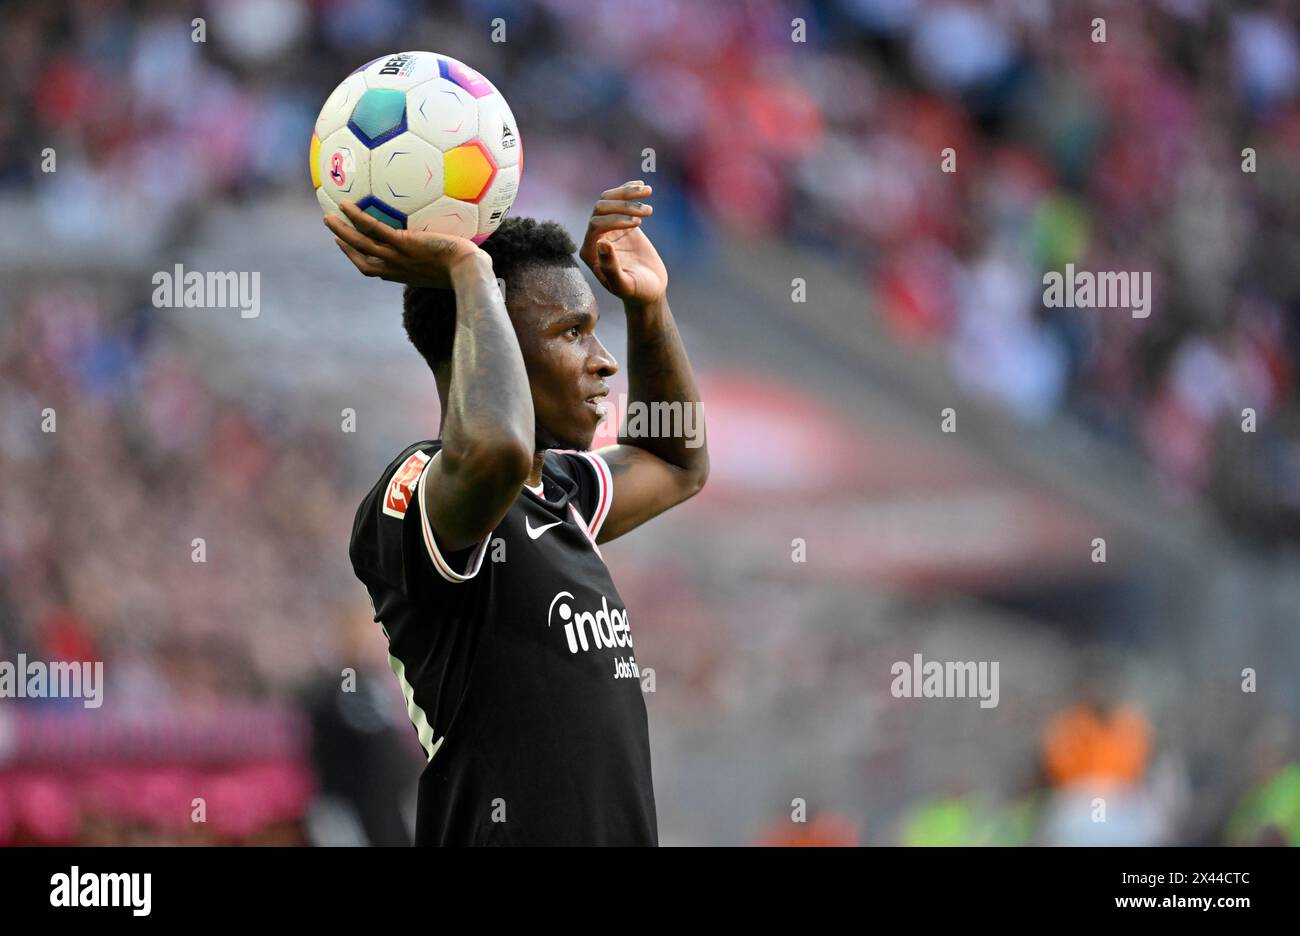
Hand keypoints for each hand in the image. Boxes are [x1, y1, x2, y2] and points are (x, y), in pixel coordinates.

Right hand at [325, 201, 487, 287]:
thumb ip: (448, 253)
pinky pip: (373, 229)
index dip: (365, 261)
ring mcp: (397, 257)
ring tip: (327, 218)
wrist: (469, 269)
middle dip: (347, 249)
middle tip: (334, 234)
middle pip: (363, 260)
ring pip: (360, 245)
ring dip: (342, 232)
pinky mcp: (401, 244)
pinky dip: (356, 217)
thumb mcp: (455, 264)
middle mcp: (398, 269)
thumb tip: (457, 240)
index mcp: (406, 274)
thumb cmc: (469, 267)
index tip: (356, 252)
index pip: (380, 270)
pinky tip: (345, 204)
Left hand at [579, 181, 667, 306]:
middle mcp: (594, 238)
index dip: (615, 219)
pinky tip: (643, 186)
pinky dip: (629, 191)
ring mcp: (608, 229)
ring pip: (609, 200)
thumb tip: (602, 243)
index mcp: (590, 252)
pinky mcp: (621, 224)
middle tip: (647, 212)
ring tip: (647, 191)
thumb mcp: (625, 285)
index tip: (638, 224)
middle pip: (601, 208)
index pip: (595, 224)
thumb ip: (610, 268)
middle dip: (624, 205)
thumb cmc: (636, 292)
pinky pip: (620, 201)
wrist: (649, 291)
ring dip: (627, 193)